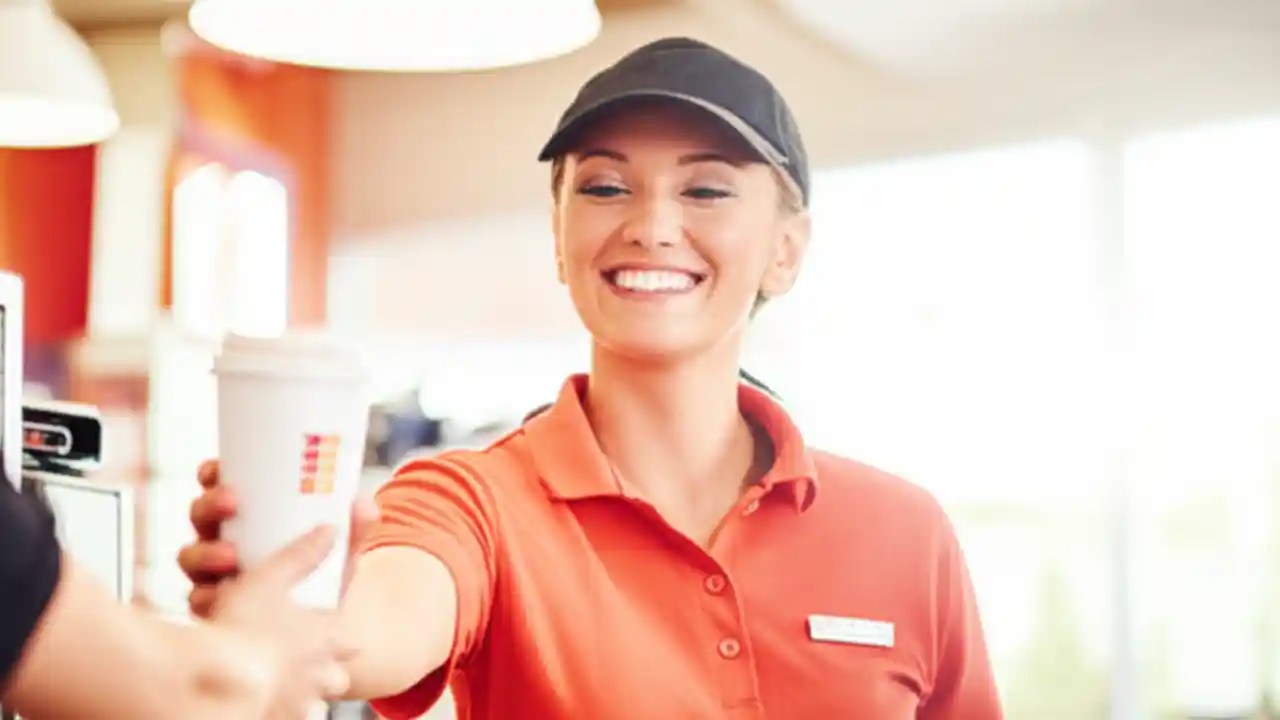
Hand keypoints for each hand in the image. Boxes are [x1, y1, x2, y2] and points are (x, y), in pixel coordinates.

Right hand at [178, 460, 380, 617]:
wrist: (309, 650)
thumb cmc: (322, 599)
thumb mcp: (339, 567)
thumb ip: (355, 537)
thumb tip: (364, 503)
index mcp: (246, 523)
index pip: (218, 488)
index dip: (212, 474)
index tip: (220, 466)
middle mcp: (221, 548)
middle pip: (201, 515)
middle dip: (210, 505)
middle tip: (231, 501)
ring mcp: (209, 580)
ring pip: (190, 558)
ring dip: (206, 552)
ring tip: (229, 555)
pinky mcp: (207, 613)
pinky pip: (194, 600)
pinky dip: (203, 596)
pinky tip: (216, 596)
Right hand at [208, 525, 355, 717]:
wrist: (214, 686)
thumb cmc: (241, 631)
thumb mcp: (270, 579)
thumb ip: (302, 554)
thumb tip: (332, 528)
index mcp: (327, 641)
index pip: (350, 642)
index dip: (342, 638)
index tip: (340, 635)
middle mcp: (318, 678)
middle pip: (335, 679)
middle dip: (325, 672)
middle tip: (309, 664)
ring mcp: (297, 706)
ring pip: (311, 704)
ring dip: (301, 694)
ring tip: (283, 686)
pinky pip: (284, 718)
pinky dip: (276, 710)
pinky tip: (260, 703)